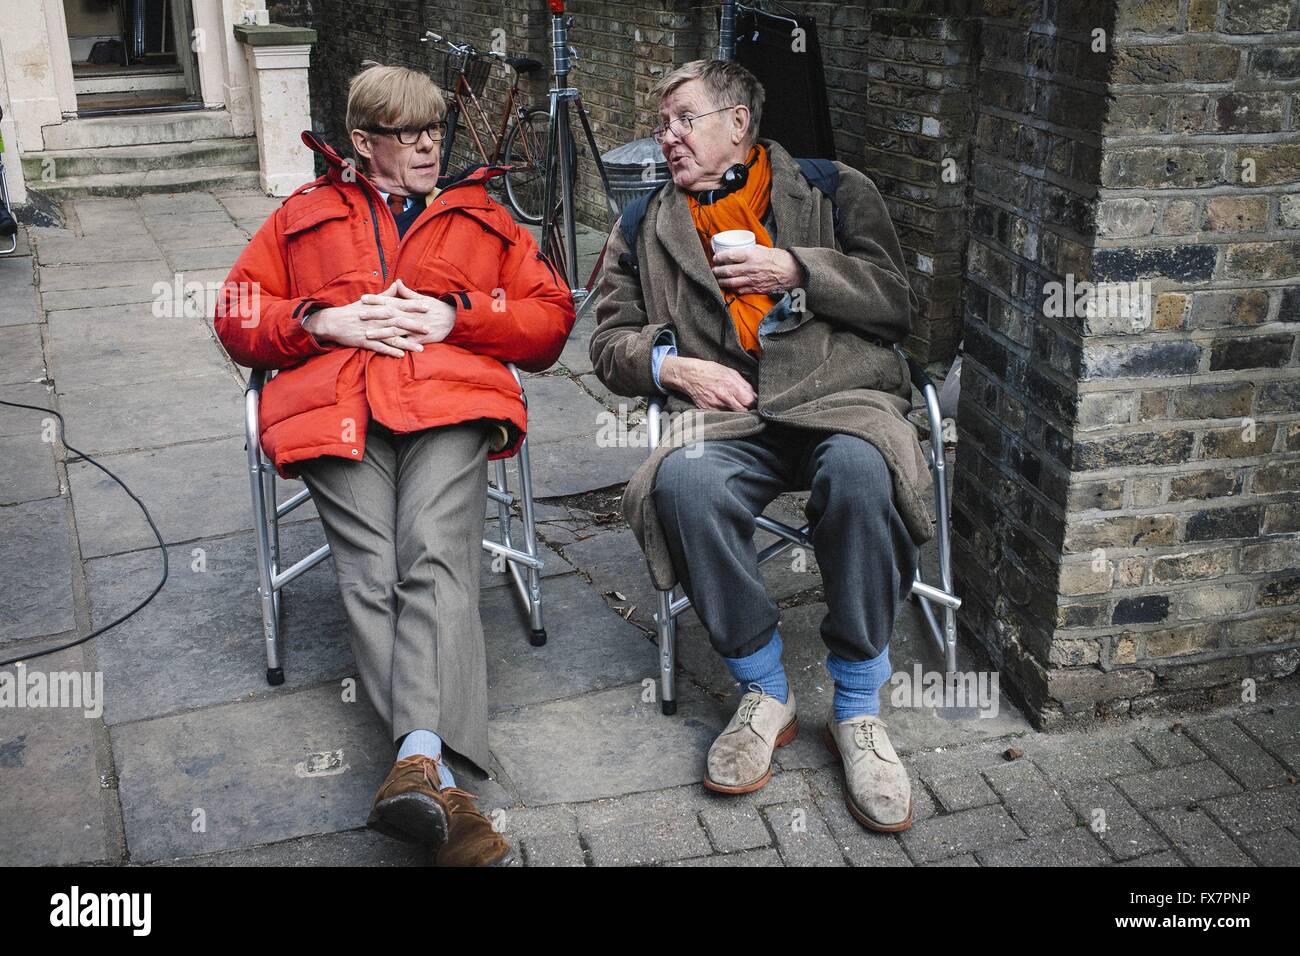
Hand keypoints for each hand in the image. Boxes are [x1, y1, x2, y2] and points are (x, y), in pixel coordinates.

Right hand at [302, 281, 425, 357]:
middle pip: (399, 322)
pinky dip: (391, 352)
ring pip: (392, 337)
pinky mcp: (365, 342)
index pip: (400, 305)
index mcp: (379, 308)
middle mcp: (377, 319)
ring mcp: (372, 331)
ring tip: (421, 348)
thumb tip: (398, 283)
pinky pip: (380, 348)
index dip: (414, 306)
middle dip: (414, 325)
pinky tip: (402, 356)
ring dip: (407, 343)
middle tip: (429, 329)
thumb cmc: (353, 311)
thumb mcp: (369, 301)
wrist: (333, 322)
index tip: (428, 306)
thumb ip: (386, 294)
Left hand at [367, 278, 455, 344]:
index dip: (375, 299)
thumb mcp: (422, 298)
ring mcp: (414, 328)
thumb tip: (397, 282)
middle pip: (389, 314)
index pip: (389, 300)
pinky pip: (407, 344)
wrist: (454, 319)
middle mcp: (410, 315)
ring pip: (395, 330)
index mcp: (408, 305)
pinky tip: (386, 349)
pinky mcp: (420, 339)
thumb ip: (407, 293)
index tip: (362, 298)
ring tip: (367, 334)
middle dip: (373, 315)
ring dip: (380, 332)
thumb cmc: (437, 308)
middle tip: (359, 315)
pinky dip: (397, 347)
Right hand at [660, 355, 755, 411]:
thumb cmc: (710, 371)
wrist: (689, 376)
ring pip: (734, 416)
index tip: (754, 402)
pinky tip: (725, 408)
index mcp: (731, 385)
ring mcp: (716, 406)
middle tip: (748, 407)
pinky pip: (723, 416)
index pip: (750, 401)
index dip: (755, 403)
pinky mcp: (709, 411)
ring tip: (736, 407)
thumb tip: (754, 395)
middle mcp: (724, 397)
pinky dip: (727, 414)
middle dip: (748, 410)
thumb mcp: (730, 372)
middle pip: (744, 411)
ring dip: (738, 413)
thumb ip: (743, 384)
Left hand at [711, 246, 803, 294]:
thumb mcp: (765, 249)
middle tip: (713, 270)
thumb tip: (741, 250)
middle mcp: (750, 268)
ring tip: (717, 279)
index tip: (715, 258)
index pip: (729, 256)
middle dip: (717, 271)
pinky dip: (732, 289)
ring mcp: (752, 280)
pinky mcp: (755, 289)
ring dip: (721, 281)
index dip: (719, 257)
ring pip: (730, 283)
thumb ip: (752, 250)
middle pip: (727, 271)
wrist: (794, 273)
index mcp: (752, 255)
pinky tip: (728, 286)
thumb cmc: (781, 259)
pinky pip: (739, 290)